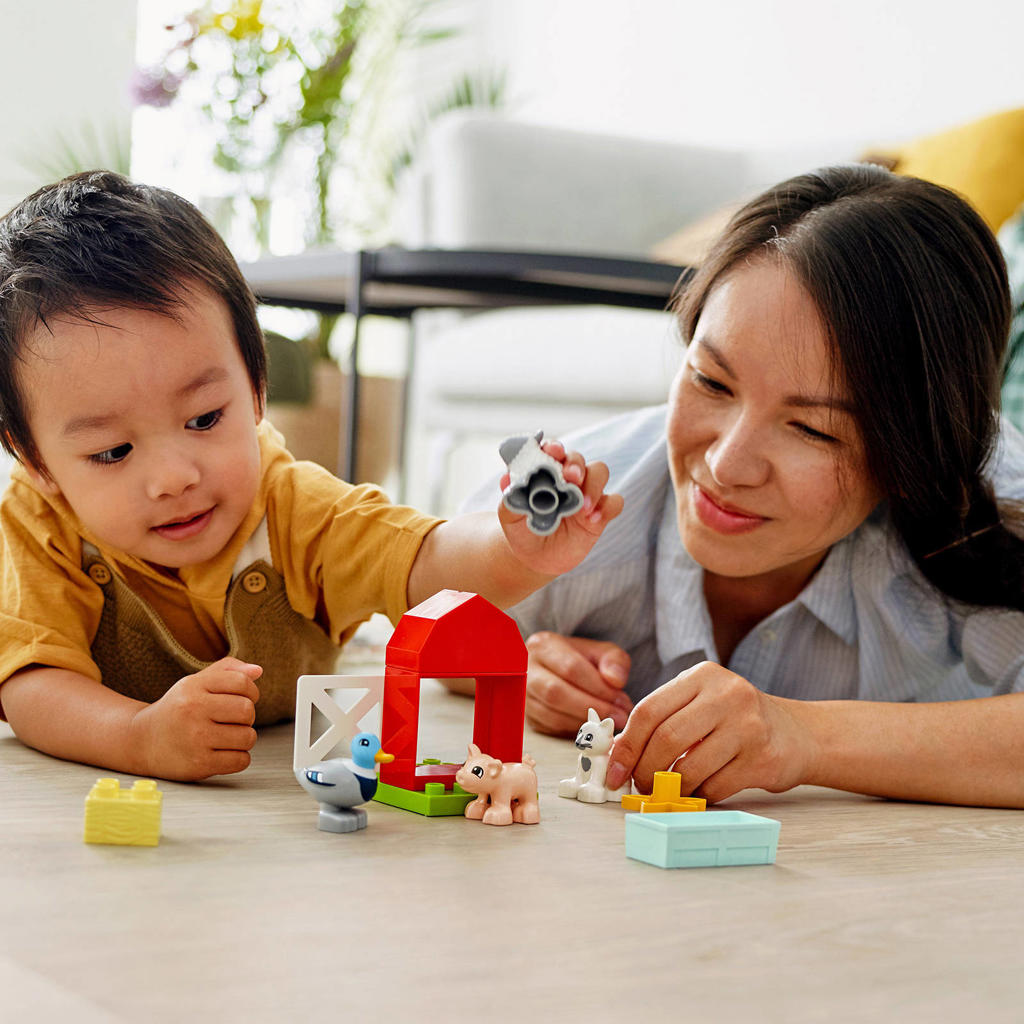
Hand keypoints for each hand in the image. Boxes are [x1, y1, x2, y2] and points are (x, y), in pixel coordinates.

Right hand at [130, 657, 261, 780]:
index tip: (242, 699)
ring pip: (247, 737)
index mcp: (194, 687)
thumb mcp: (196, 683)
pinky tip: (223, 753)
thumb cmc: (177, 710)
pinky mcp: (199, 764)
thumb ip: (228, 671)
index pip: (242, 682)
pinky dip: (239, 758)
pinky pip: (241, 760)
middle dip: (247, 717)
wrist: (141, 741)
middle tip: (233, 720)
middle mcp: (193, 710)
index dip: (251, 692)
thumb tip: (257, 670)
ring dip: (243, 739)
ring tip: (227, 737)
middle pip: (247, 710)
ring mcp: (196, 738)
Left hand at [499, 440, 623, 576]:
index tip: (552, 452)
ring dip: (594, 485)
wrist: (535, 558)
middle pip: (578, 459)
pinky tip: (592, 520)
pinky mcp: (599, 513)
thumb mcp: (510, 518)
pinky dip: (607, 508)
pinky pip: (614, 502)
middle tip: (570, 478)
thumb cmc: (522, 531)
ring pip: (600, 472)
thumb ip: (510, 499)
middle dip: (575, 464)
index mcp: (545, 472)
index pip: (552, 450)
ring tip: (582, 507)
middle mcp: (567, 478)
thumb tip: (507, 479)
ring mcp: (586, 494)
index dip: (554, 447)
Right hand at [525, 631, 632, 735]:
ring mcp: (523, 695)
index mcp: (544, 646)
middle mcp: (526, 670)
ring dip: (585, 722)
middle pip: (556, 693)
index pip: (571, 668)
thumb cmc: (581, 659)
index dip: (599, 688)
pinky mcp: (527, 716)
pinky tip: (593, 726)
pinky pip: (550, 728)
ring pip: (551, 714)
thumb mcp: (602, 651)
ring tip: (610, 723)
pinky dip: (575, 730)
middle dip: (592, 707)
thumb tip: (616, 680)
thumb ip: (614, 661)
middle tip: (618, 717)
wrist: (559, 668)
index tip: (621, 701)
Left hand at [605, 661, 814, 802]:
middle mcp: (727, 694)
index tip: (615, 771)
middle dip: (645, 770)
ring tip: (672, 789)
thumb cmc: (735, 720)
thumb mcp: (699, 704)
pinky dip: (700, 795)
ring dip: (673, 787)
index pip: (649, 710)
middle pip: (666, 738)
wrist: (797, 734)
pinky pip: (714, 787)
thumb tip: (616, 754)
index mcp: (702, 675)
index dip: (627, 746)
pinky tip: (703, 788)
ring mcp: (748, 726)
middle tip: (640, 786)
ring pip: (689, 768)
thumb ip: (662, 720)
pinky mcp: (763, 759)